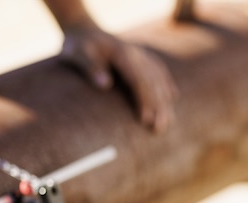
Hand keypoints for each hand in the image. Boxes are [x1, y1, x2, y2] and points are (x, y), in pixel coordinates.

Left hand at [58, 25, 175, 131]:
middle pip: (153, 82)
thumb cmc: (77, 46)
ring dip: (165, 100)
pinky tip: (172, 97)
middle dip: (159, 106)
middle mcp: (136, 53)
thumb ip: (89, 67)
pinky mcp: (142, 57)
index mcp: (121, 53)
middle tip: (159, 128)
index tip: (145, 119)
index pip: (138, 79)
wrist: (83, 31)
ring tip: (167, 122)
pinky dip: (166, 84)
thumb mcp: (76, 53)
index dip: (144, 99)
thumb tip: (105, 85)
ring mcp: (141, 55)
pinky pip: (159, 71)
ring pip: (159, 78)